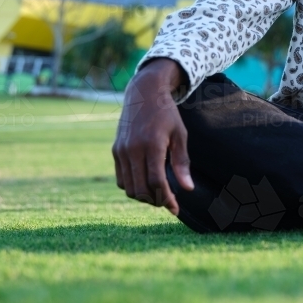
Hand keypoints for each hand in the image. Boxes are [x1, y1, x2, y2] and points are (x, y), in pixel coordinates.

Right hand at [112, 58, 193, 214]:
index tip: (175, 208)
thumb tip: (187, 188)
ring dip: (143, 196)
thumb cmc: (166, 114)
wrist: (144, 93)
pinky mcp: (115, 151)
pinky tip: (145, 183)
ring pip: (128, 188)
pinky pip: (121, 179)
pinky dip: (132, 187)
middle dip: (155, 200)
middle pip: (141, 189)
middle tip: (168, 200)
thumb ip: (182, 162)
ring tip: (157, 193)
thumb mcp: (180, 134)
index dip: (166, 198)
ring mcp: (121, 151)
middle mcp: (133, 149)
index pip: (156, 181)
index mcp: (152, 144)